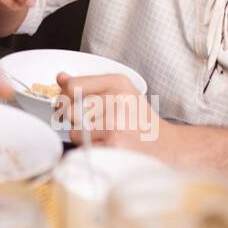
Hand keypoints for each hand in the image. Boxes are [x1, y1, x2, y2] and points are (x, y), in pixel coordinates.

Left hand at [55, 73, 178, 152]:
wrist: (166, 146)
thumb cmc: (140, 119)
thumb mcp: (119, 92)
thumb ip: (88, 84)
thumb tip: (60, 78)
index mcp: (117, 82)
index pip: (73, 86)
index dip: (63, 98)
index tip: (65, 104)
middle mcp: (117, 99)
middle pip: (70, 110)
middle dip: (75, 121)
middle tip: (94, 124)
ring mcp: (115, 122)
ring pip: (75, 131)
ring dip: (84, 138)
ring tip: (105, 136)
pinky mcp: (113, 143)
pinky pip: (85, 147)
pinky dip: (92, 150)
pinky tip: (109, 146)